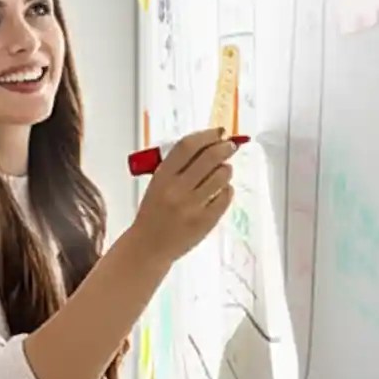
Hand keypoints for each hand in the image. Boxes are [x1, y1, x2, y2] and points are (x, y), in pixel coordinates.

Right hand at [131, 127, 236, 262]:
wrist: (149, 246)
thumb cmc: (153, 212)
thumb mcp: (157, 184)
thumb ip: (177, 167)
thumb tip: (208, 146)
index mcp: (162, 177)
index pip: (187, 146)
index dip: (206, 135)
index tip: (218, 132)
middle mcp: (177, 189)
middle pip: (208, 158)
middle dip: (224, 148)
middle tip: (230, 146)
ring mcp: (193, 206)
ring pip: (221, 176)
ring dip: (226, 169)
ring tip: (223, 170)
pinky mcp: (206, 221)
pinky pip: (225, 197)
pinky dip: (226, 190)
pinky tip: (221, 190)